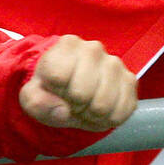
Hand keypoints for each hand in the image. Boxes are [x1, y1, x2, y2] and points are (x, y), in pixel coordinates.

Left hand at [19, 36, 137, 131]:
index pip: (58, 76)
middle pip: (82, 93)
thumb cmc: (51, 88)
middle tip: (72, 102)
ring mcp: (116, 64)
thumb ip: (37, 102)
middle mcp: (94, 49)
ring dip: (91, 114)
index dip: (54, 92)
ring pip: (103, 104)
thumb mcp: (32, 95)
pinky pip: (123, 110)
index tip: (55, 90)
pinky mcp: (131, 80)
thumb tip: (64, 111)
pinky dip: (108, 118)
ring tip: (86, 106)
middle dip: (74, 106)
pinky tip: (101, 110)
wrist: (73, 86)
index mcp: (67, 46)